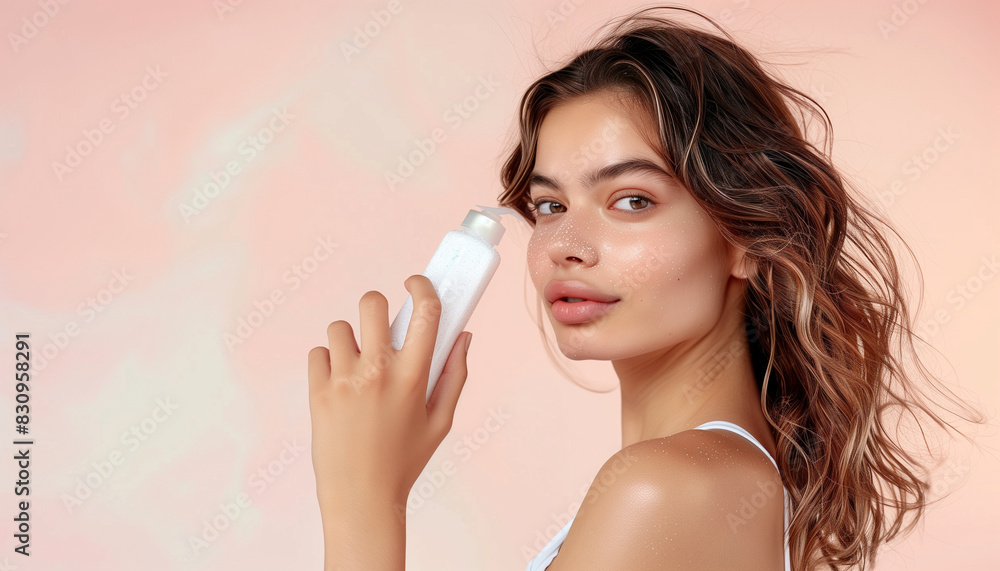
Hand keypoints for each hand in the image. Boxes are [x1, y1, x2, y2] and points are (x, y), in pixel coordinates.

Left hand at [308, 274, 472, 516]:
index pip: (426, 312)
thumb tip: (463, 336)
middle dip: (377, 307)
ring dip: (350, 339)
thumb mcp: (441, 421)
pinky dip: (327, 361)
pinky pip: (318, 352)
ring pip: (340, 327)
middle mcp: (378, 372)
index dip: (422, 287)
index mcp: (413, 377)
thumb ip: (455, 375)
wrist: (361, 497)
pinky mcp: (317, 391)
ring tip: (357, 365)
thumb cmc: (404, 460)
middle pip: (372, 304)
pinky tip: (339, 383)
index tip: (415, 282)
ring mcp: (344, 380)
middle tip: (380, 328)